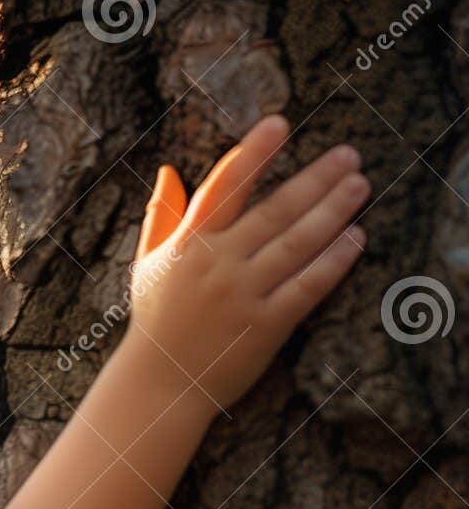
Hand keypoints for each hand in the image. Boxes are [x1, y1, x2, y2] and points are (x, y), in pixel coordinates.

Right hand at [123, 114, 369, 415]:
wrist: (161, 384)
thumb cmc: (157, 320)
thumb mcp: (148, 264)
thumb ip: (161, 215)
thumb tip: (168, 170)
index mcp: (188, 244)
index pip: (225, 187)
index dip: (253, 153)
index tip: (280, 123)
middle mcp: (217, 265)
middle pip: (275, 211)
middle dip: (315, 179)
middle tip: (349, 154)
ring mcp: (242, 295)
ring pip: (297, 244)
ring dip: (333, 212)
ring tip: (360, 186)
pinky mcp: (265, 325)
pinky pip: (307, 286)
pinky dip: (333, 261)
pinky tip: (356, 238)